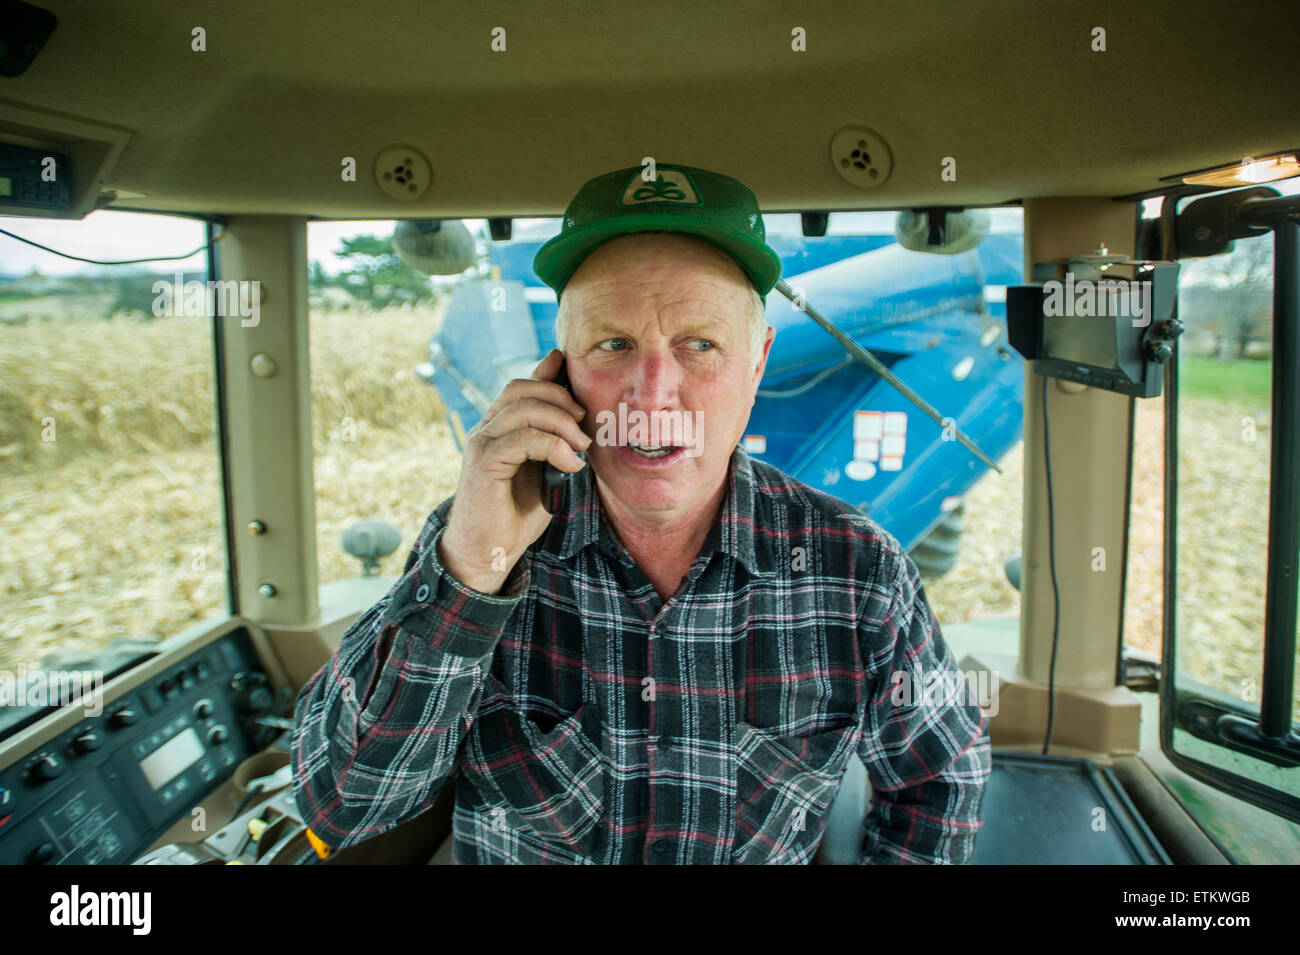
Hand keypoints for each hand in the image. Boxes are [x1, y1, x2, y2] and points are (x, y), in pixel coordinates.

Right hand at [438, 349, 589, 593]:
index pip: (522, 387)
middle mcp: (487, 429)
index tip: (575, 377)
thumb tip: (579, 422)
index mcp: (499, 428)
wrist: (487, 551)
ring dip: (561, 422)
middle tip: (585, 421)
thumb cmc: (516, 514)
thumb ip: (554, 444)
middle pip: (522, 389)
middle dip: (560, 397)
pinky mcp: (484, 462)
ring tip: (581, 446)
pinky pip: (522, 439)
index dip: (548, 374)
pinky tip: (570, 464)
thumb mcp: (544, 471)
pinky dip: (553, 447)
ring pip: (524, 409)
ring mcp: (482, 443)